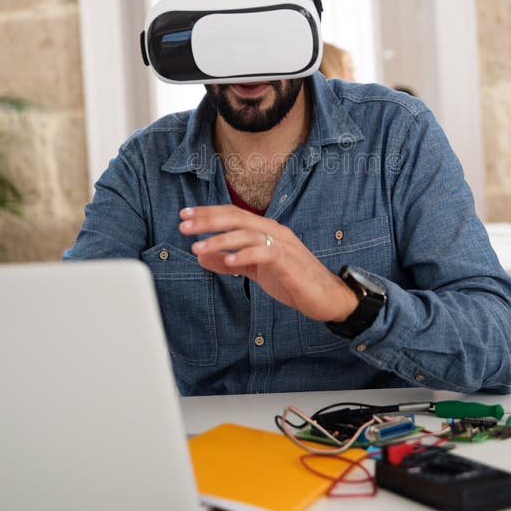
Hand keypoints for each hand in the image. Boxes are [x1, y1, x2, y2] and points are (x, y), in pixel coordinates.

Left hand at [178, 205, 357, 322]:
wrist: (327, 297)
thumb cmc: (293, 279)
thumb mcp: (256, 270)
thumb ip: (231, 262)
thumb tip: (202, 256)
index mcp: (265, 230)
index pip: (232, 214)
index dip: (207, 213)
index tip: (184, 215)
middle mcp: (274, 231)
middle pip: (237, 217)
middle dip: (208, 220)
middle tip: (184, 225)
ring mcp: (283, 245)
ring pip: (247, 233)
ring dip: (220, 239)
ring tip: (198, 247)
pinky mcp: (289, 262)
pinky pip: (265, 253)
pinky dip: (244, 255)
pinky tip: (228, 261)